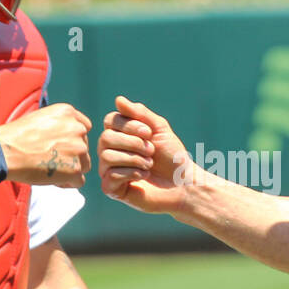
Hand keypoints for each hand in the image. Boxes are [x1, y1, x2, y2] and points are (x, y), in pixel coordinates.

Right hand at [0, 103, 91, 187]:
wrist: (5, 152)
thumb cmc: (16, 137)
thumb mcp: (41, 118)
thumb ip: (60, 124)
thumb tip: (69, 137)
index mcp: (68, 113)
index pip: (83, 128)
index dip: (72, 139)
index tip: (58, 146)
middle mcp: (77, 129)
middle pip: (84, 147)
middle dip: (70, 155)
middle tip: (50, 160)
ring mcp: (78, 149)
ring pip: (84, 163)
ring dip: (71, 169)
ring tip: (50, 170)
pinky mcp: (75, 169)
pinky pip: (80, 180)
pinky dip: (68, 183)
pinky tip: (53, 180)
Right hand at [98, 96, 195, 212]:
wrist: (183, 183)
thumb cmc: (172, 156)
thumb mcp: (159, 128)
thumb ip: (140, 113)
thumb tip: (118, 99)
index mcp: (119, 134)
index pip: (109, 120)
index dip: (129, 125)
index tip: (149, 133)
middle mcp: (110, 151)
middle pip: (105, 138)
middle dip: (133, 143)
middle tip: (152, 151)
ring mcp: (108, 170)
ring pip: (106, 157)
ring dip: (135, 159)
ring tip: (150, 165)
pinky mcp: (111, 189)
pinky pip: (110, 175)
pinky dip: (132, 173)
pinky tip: (145, 176)